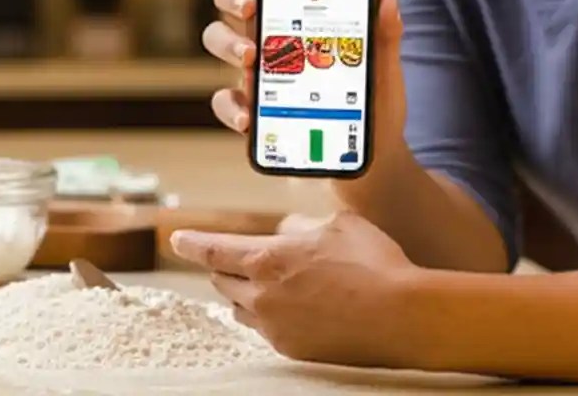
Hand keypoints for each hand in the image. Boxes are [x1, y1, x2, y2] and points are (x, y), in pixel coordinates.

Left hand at [171, 212, 421, 366]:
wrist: (402, 316)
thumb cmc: (374, 263)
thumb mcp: (337, 225)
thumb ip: (302, 225)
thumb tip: (287, 230)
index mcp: (268, 259)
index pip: (213, 250)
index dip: (191, 244)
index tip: (175, 239)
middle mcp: (262, 296)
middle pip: (222, 282)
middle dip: (223, 268)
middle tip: (230, 260)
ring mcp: (275, 328)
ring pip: (240, 310)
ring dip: (244, 295)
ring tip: (265, 286)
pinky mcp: (291, 351)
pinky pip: (265, 331)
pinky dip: (268, 317)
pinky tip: (290, 310)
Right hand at [201, 0, 410, 185]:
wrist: (374, 158)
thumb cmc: (374, 105)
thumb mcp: (384, 71)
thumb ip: (385, 36)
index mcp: (296, 26)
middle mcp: (269, 46)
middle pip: (231, 11)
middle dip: (231, 1)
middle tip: (252, 11)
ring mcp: (257, 81)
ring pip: (222, 48)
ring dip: (230, 46)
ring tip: (251, 61)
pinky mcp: (256, 116)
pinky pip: (229, 106)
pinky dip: (233, 110)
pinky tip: (248, 120)